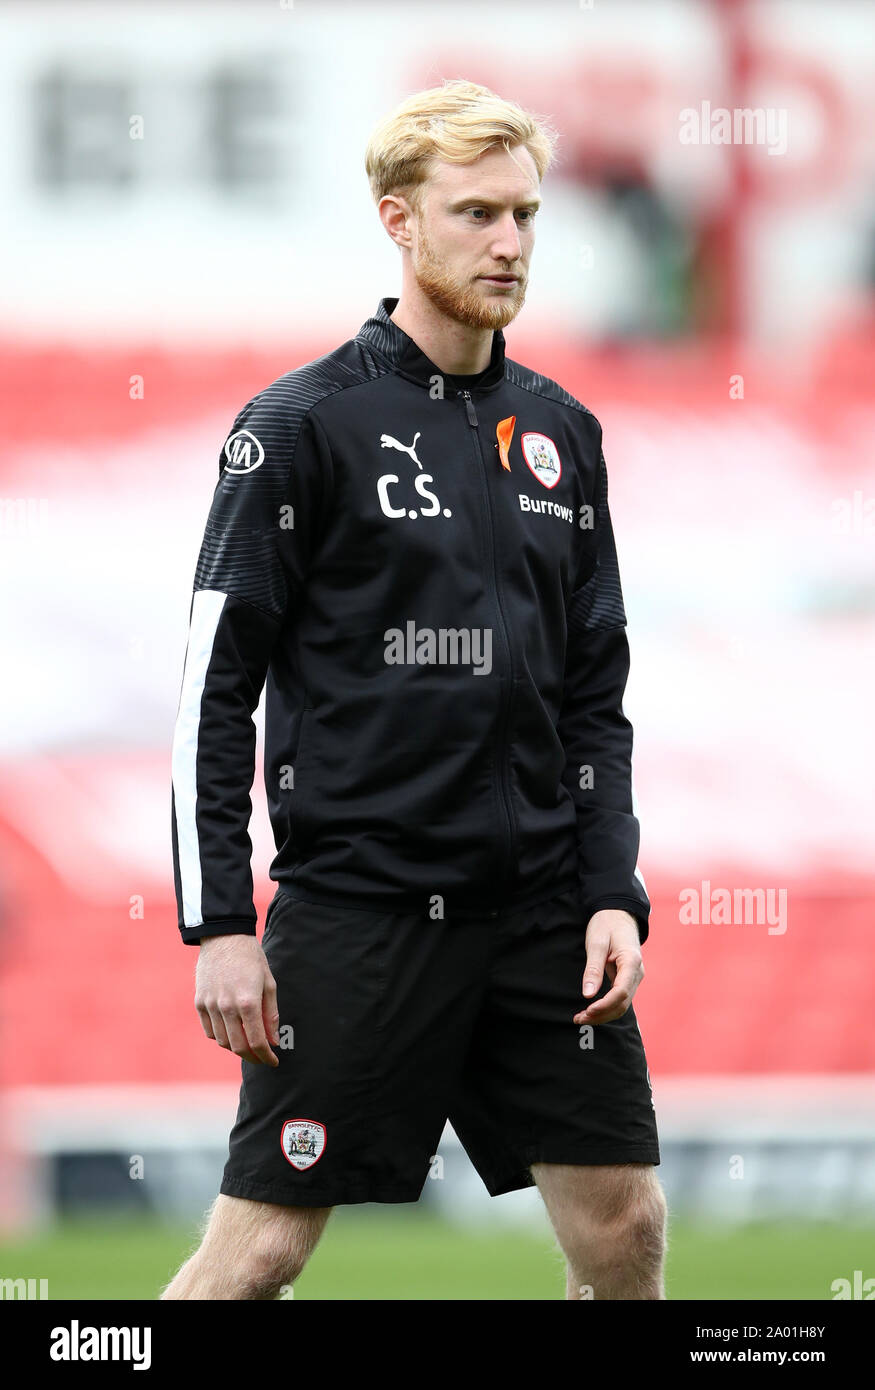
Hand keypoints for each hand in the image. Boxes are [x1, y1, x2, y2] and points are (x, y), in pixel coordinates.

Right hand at [195, 935, 279, 1064]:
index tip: (274, 1062)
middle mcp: (226, 1007)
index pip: (257, 1041)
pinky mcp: (199, 1002)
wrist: (224, 937)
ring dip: (236, 1048)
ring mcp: (210, 1005)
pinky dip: (220, 1037)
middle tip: (262, 1058)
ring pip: (222, 1041)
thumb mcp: (269, 983)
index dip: (266, 1057)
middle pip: (238, 1047)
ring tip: (248, 1044)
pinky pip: (209, 1030)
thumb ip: (271, 1014)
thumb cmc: (251, 958)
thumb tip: (273, 1040)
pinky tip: (231, 1032)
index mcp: (248, 1002)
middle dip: (252, 1057)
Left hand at [573, 909, 643, 1024]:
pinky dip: (606, 1007)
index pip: (621, 992)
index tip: (587, 1010)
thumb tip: (588, 995)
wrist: (618, 914)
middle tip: (578, 1019)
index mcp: (631, 962)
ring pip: (621, 1004)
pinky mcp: (627, 979)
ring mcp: (634, 977)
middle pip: (622, 1003)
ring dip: (603, 1014)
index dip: (604, 1005)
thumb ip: (593, 969)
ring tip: (581, 1018)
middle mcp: (637, 973)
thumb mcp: (596, 943)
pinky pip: (619, 999)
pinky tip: (590, 1011)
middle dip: (601, 1014)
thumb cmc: (607, 925)